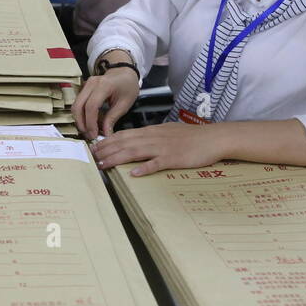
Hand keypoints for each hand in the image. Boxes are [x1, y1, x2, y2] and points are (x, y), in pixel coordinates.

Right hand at [72, 67, 139, 140]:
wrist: (124, 72)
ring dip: (80, 120)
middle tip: (89, 135)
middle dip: (81, 123)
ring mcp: (85, 84)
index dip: (90, 122)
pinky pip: (78, 103)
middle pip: (78, 106)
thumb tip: (106, 134)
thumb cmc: (127, 86)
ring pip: (75, 105)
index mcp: (104, 85)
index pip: (91, 106)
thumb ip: (112, 118)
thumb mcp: (125, 103)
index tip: (94, 134)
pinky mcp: (83, 88)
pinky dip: (81, 115)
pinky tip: (89, 122)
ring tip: (89, 131)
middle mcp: (91, 83)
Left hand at [90, 122, 227, 175]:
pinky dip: (144, 168)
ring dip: (117, 158)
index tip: (94, 147)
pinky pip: (156, 163)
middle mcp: (154, 138)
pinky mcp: (174, 158)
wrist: (214, 138)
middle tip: (92, 157)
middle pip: (125, 143)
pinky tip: (133, 174)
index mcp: (152, 132)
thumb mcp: (168, 132)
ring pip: (135, 152)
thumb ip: (152, 136)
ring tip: (103, 164)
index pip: (124, 135)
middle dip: (106, 150)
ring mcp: (163, 148)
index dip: (107, 141)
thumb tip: (136, 142)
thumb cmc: (192, 137)